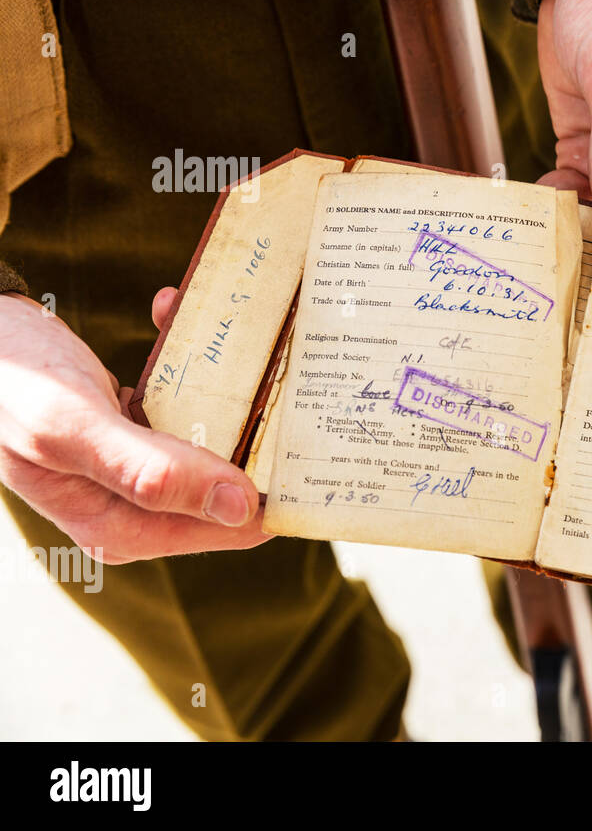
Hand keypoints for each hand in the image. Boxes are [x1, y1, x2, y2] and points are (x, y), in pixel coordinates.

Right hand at [0, 289, 267, 563]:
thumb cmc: (8, 382)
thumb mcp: (73, 429)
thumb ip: (153, 472)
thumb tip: (240, 508)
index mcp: (122, 526)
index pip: (233, 527)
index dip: (276, 489)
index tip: (310, 437)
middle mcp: (135, 505)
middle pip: (232, 481)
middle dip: (259, 429)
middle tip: (287, 375)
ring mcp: (135, 466)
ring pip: (214, 433)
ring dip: (227, 384)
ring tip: (235, 334)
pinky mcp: (132, 427)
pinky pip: (182, 399)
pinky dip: (185, 359)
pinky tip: (170, 314)